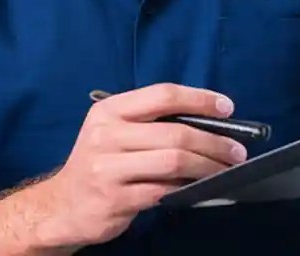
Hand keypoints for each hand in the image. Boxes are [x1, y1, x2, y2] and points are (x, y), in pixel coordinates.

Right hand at [32, 83, 247, 247]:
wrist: (62, 205)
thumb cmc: (101, 163)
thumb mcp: (115, 131)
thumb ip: (152, 122)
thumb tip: (209, 122)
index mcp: (110, 110)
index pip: (163, 95)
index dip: (199, 99)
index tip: (227, 108)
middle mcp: (106, 135)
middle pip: (175, 132)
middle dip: (214, 141)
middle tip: (236, 150)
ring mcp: (108, 168)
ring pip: (173, 162)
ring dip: (207, 166)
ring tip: (224, 169)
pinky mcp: (114, 199)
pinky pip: (163, 191)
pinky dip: (187, 189)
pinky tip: (198, 188)